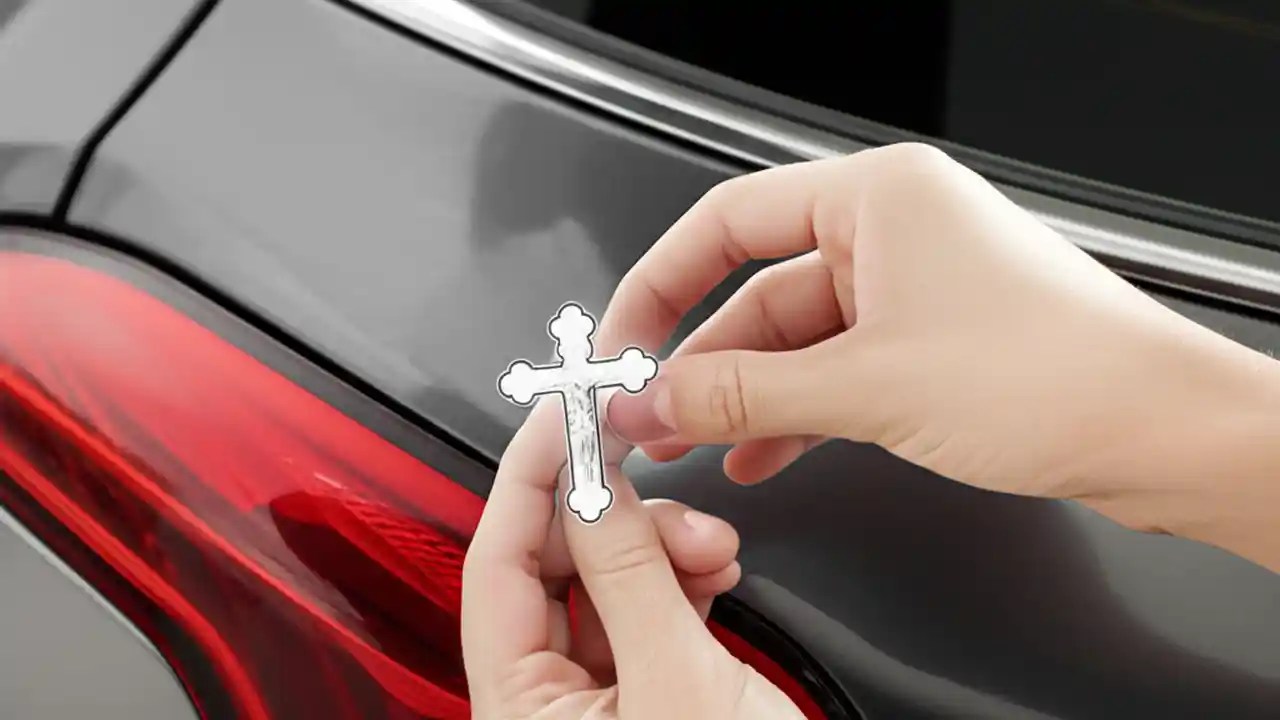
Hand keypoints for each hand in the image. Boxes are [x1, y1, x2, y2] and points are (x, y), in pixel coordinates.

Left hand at [461, 400, 803, 717]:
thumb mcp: (676, 678)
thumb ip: (630, 574)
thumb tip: (596, 487)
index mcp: (520, 709)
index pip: (496, 565)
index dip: (531, 478)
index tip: (569, 415)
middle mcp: (547, 704)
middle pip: (552, 567)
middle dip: (616, 518)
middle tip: (653, 471)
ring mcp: (599, 702)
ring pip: (608, 585)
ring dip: (662, 548)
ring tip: (712, 545)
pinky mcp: (652, 695)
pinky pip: (649, 614)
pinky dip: (684, 582)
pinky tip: (714, 568)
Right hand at [597, 143, 1279, 569]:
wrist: (1163, 435)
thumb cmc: (1055, 375)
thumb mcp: (866, 385)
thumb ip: (743, 394)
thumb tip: (656, 397)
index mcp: (877, 197)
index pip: (728, 221)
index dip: (660, 282)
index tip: (621, 338)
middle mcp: (894, 232)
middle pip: (758, 288)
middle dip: (701, 359)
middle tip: (649, 413)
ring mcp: (914, 290)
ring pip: (796, 340)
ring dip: (743, 397)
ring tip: (693, 445)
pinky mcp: (932, 344)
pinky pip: (837, 371)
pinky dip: (795, 413)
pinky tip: (760, 455)